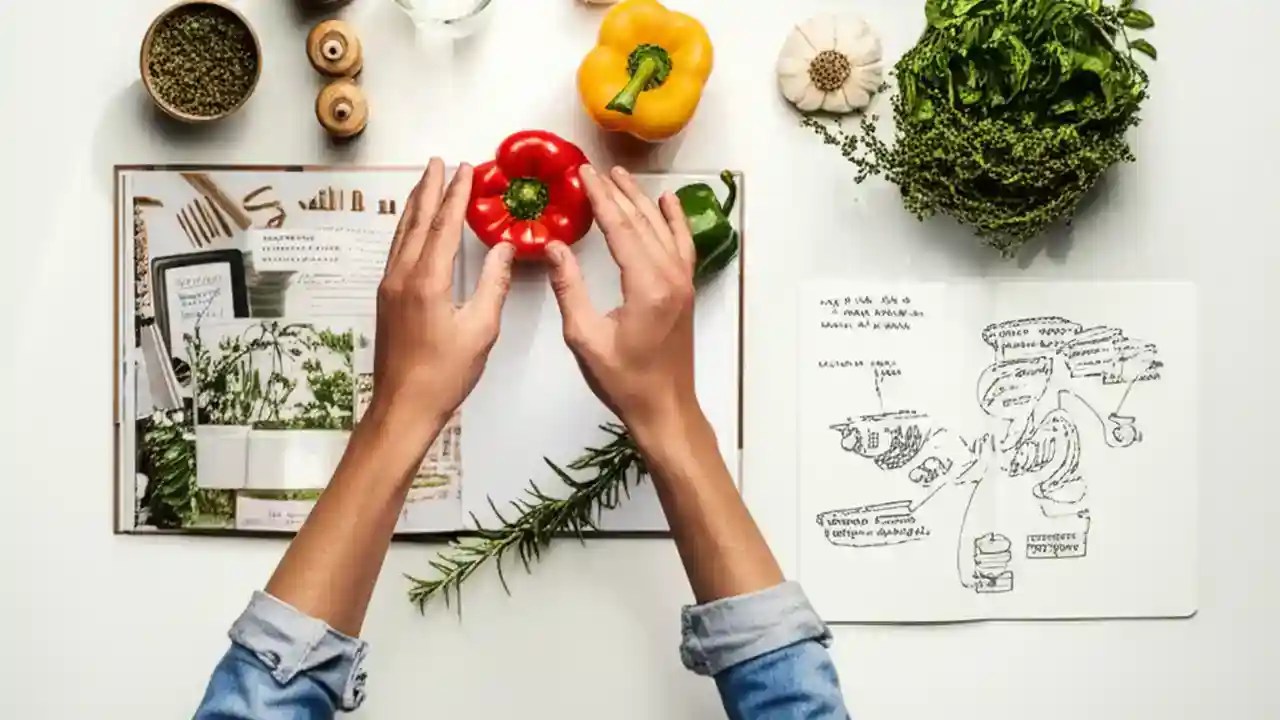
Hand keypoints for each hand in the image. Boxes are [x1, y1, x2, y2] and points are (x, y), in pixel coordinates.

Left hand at [370, 158, 515, 434]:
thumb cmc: (444, 374)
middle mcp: (401, 276)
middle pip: (416, 221)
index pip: (443, 226)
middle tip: (437, 162)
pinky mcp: (386, 300)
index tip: (464, 169)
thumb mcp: (481, 328)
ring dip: (415, 206)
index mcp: (427, 280)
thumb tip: (506, 249)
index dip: (455, 195)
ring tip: (424, 183)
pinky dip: (408, 229)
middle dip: (428, 189)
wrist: (403, 406)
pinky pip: (397, 250)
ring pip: (402, 234)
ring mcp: (389, 287)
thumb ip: (494, 284)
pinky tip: (413, 228)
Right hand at [545, 165, 699, 436]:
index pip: (621, 229)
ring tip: (622, 176)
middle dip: (617, 193)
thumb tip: (554, 247)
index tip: (584, 175)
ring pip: (662, 229)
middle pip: (642, 222)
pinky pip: (682, 245)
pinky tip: (668, 203)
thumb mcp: (585, 337)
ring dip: (641, 200)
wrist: (664, 407)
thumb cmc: (625, 380)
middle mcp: (671, 278)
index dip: (600, 198)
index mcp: (647, 287)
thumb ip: (569, 288)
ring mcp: (683, 283)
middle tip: (594, 170)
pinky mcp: (685, 291)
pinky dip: (674, 221)